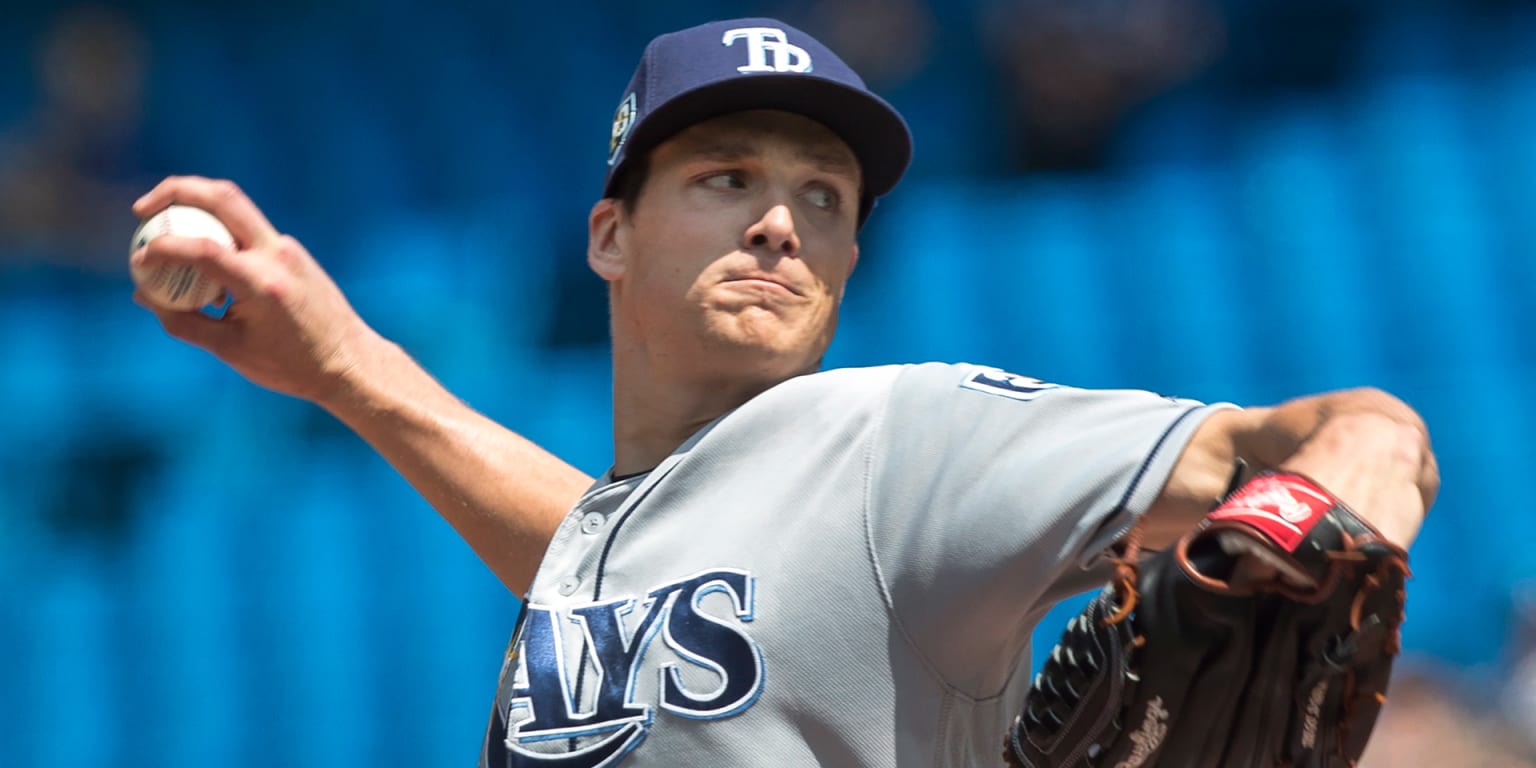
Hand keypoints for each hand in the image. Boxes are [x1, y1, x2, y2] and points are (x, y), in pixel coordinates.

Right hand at [130, 176, 381, 403]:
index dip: (162, 249)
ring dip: (196, 211)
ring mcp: (289, 248)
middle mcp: (278, 255)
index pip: (202, 249)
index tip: (138, 260)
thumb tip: (142, 295)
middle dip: (175, 191)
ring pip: (235, 208)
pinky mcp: (292, 251)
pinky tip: (202, 271)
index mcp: (262, 283)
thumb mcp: (230, 350)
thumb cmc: (291, 365)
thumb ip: (183, 321)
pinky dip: (217, 235)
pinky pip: (246, 231)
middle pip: (222, 196)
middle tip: (142, 211)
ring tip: (166, 238)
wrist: (349, 361)